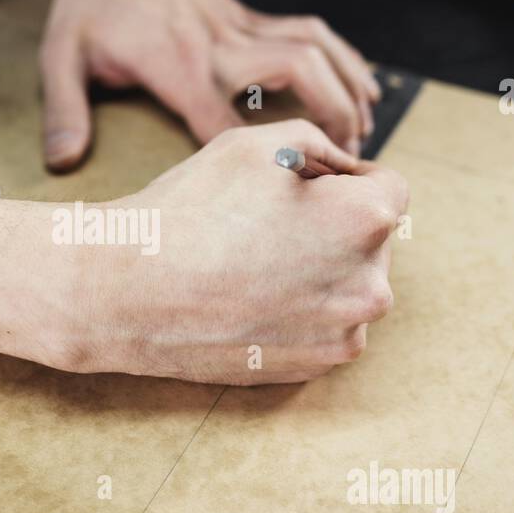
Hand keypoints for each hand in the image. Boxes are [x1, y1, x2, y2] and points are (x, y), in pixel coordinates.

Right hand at [0, 120, 407, 383]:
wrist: (125, 293)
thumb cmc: (188, 211)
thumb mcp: (256, 143)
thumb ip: (322, 145)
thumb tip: (348, 170)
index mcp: (367, 220)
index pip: (388, 187)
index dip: (343, 178)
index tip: (303, 185)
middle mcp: (371, 285)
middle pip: (370, 241)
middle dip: (332, 226)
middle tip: (263, 223)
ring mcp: (343, 335)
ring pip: (347, 287)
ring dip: (317, 270)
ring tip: (251, 262)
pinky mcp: (312, 369)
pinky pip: (323, 327)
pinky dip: (298, 311)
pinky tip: (248, 296)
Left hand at [39, 0, 381, 169]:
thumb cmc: (92, 3)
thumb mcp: (62, 55)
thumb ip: (64, 110)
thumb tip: (63, 163)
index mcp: (176, 64)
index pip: (223, 121)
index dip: (255, 159)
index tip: (281, 194)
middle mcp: (220, 44)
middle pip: (297, 72)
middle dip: (330, 115)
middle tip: (344, 165)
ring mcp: (241, 26)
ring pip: (315, 47)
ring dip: (347, 88)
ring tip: (364, 135)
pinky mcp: (251, 16)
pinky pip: (311, 30)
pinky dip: (345, 56)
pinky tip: (364, 87)